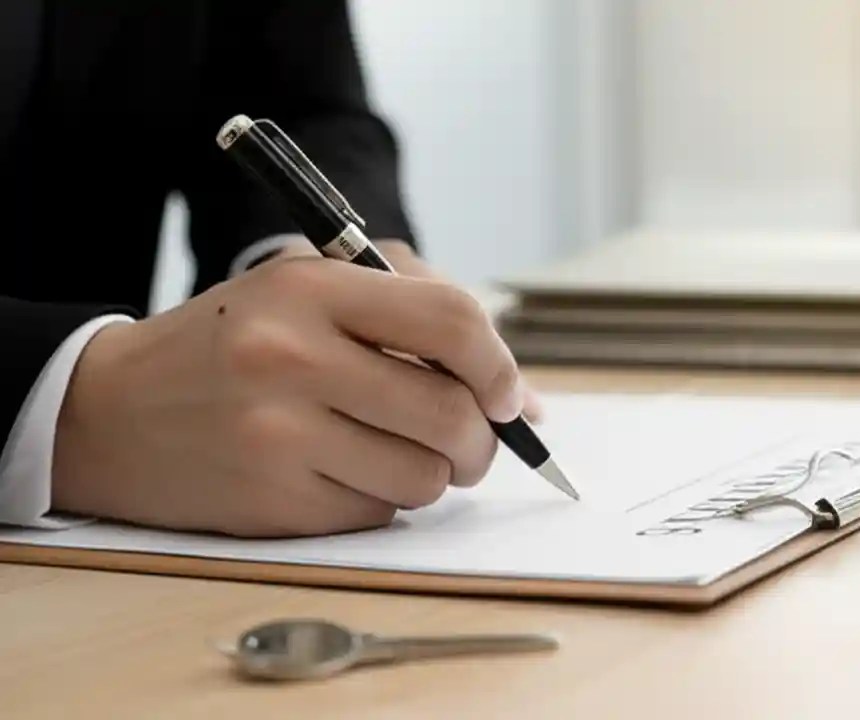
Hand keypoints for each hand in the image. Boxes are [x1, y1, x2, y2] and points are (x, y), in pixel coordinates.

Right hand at [51, 250, 525, 536]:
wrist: (108, 411)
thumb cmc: (234, 345)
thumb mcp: (311, 296)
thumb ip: (421, 325)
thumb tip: (526, 406)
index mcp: (312, 288)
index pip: (451, 322)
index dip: (499, 365)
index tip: (506, 395)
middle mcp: (294, 357)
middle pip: (452, 414)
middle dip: (481, 440)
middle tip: (470, 442)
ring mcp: (279, 435)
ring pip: (424, 477)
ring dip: (429, 474)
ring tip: (389, 450)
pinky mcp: (271, 503)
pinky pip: (377, 514)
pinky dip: (379, 500)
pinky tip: (338, 472)